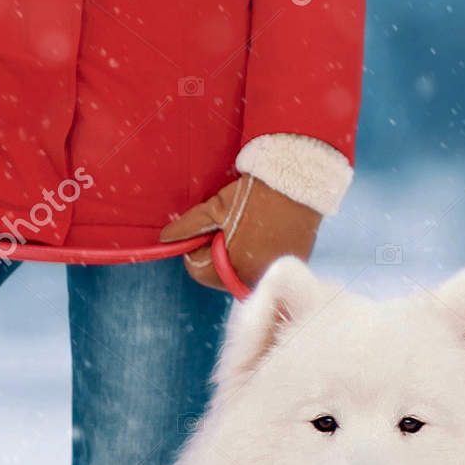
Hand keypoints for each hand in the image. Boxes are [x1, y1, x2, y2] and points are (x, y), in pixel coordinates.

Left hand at [160, 174, 320, 292]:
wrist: (300, 183)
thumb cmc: (255, 194)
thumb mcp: (216, 207)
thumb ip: (188, 226)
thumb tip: (165, 238)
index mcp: (233, 270)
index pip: (198, 270)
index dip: (196, 247)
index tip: (207, 228)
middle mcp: (254, 281)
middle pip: (219, 274)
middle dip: (217, 252)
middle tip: (230, 223)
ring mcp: (272, 275)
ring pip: (239, 270)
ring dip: (236, 252)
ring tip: (249, 225)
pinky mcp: (288, 266)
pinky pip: (261, 266)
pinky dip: (258, 252)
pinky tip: (265, 230)